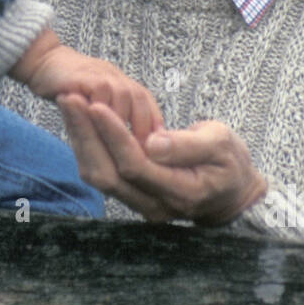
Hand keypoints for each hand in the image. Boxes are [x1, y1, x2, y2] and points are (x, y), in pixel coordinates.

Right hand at [14, 34, 163, 139]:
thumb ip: (114, 116)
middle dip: (142, 127)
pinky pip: (101, 94)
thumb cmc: (71, 87)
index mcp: (123, 83)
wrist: (44, 63)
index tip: (154, 150)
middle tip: (139, 152)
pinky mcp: (86, 76)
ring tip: (118, 145)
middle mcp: (117, 77)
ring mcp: (103, 74)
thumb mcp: (96, 103)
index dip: (153, 127)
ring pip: (124, 98)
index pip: (147, 104)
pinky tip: (97, 129)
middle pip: (140, 100)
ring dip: (122, 123)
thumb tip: (131, 146)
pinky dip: (101, 112)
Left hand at [57, 96, 266, 224]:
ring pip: (100, 176)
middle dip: (86, 134)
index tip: (97, 105)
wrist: (234, 195)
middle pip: (107, 174)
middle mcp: (154, 206)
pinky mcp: (133, 197)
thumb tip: (152, 142)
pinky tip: (79, 121)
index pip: (134, 165)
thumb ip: (187, 145)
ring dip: (81, 139)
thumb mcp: (222, 145)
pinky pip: (104, 173)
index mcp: (179, 192)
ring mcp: (141, 205)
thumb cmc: (231, 164)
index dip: (113, 135)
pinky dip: (88, 146)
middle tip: (70, 98)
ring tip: (69, 104)